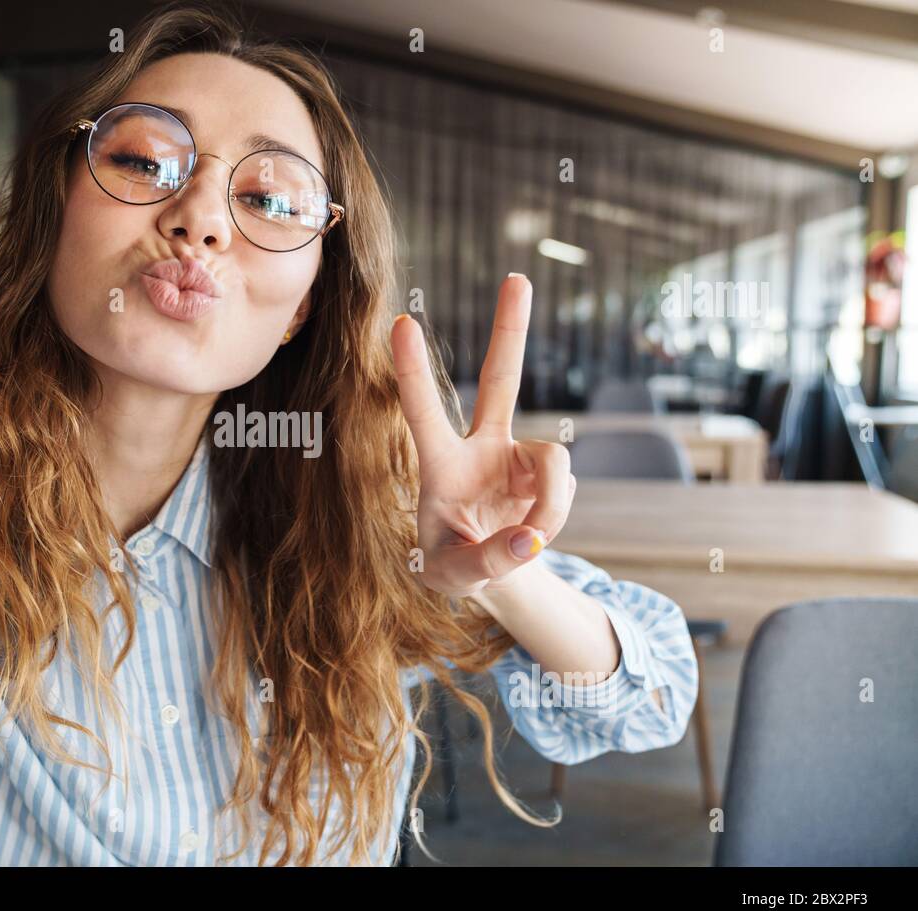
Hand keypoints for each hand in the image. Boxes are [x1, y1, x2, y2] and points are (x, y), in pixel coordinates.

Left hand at [392, 274, 575, 598]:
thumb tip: (532, 540)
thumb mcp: (456, 575)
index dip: (414, 371)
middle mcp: (481, 447)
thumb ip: (488, 561)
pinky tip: (534, 530)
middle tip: (517, 276)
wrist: (486, 567)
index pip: (423, 411)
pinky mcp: (546, 470)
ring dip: (550, 508)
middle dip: (511, 330)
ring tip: (526, 540)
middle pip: (502, 379)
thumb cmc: (452, 565)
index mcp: (440, 465)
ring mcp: (518, 455)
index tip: (402, 322)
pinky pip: (566, 487)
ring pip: (554, 461)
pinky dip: (555, 517)